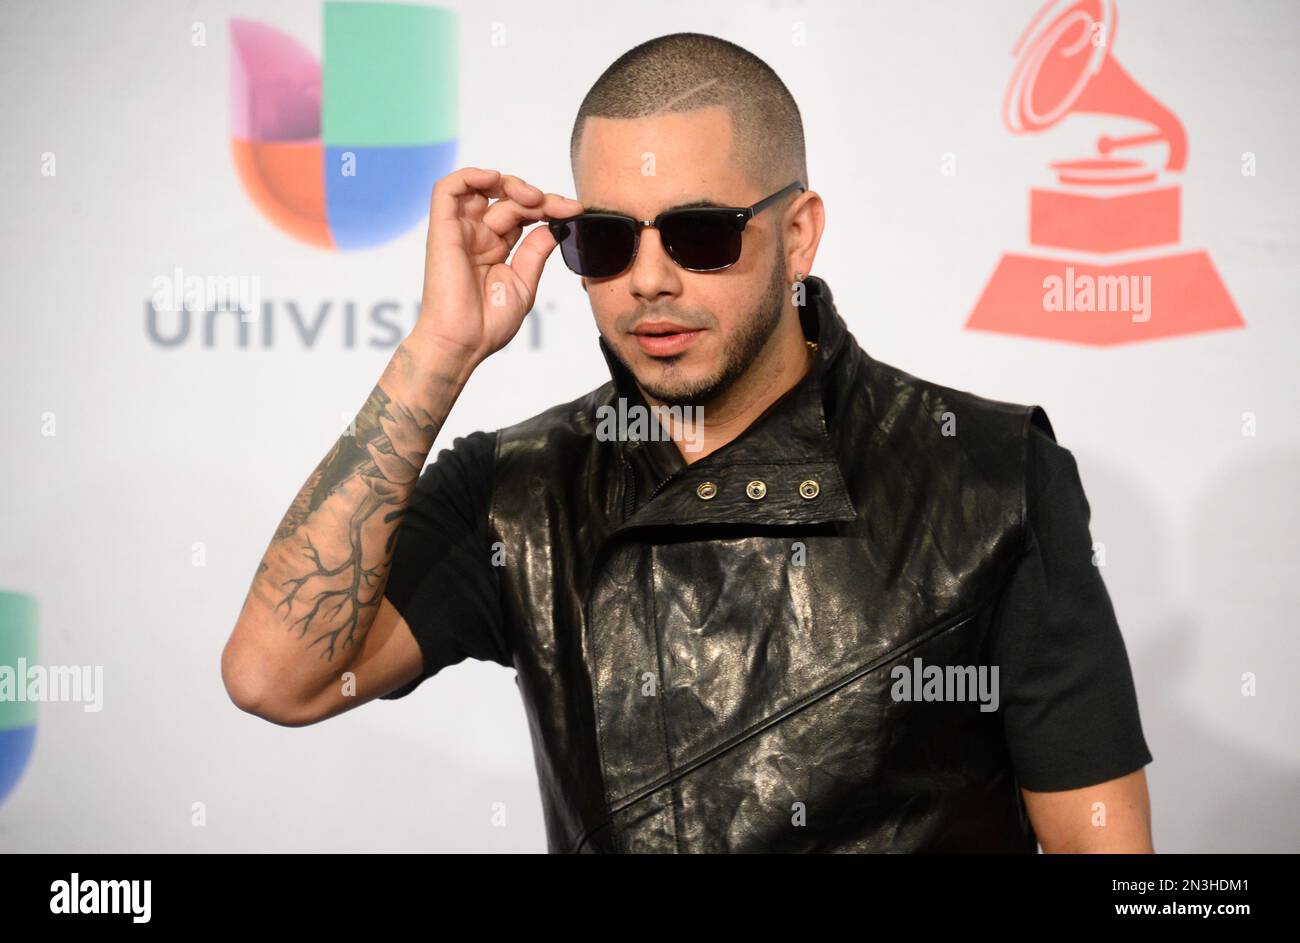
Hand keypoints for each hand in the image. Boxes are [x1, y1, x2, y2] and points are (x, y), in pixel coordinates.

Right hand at [410, 167, 581, 371]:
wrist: (464, 342)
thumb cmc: (489, 322)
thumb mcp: (524, 282)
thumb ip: (536, 251)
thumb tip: (555, 226)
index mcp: (496, 248)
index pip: (523, 214)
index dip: (549, 207)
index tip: (574, 211)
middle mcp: (478, 236)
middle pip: (508, 199)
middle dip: (538, 197)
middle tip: (560, 206)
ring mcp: (460, 231)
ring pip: (482, 188)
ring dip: (510, 184)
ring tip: (532, 198)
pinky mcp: (442, 229)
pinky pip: (447, 190)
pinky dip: (470, 176)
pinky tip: (495, 180)